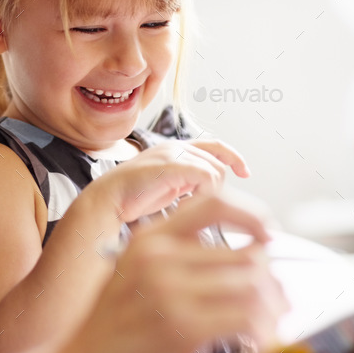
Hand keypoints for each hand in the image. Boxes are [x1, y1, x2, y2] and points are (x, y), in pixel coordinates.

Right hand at [52, 194, 287, 352]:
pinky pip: (246, 319)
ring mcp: (169, 290)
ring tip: (271, 328)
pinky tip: (258, 347)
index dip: (252, 215)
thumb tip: (241, 261)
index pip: (213, 202)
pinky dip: (263, 333)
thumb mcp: (134, 279)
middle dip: (272, 282)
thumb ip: (176, 262)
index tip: (269, 238)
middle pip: (246, 254)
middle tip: (279, 304)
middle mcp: (158, 256)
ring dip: (272, 310)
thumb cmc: (108, 335)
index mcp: (148, 238)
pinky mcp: (181, 328)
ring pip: (253, 286)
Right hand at [89, 140, 250, 223]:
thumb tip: (212, 190)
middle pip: (219, 163)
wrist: (108, 199)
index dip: (234, 157)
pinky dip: (204, 192)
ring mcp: (173, 153)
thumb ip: (188, 181)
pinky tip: (188, 204)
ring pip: (215, 170)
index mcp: (176, 149)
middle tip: (205, 205)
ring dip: (211, 192)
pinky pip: (205, 176)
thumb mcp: (168, 186)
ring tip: (191, 206)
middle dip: (220, 186)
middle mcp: (176, 147)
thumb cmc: (134, 198)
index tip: (245, 172)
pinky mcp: (170, 164)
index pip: (215, 146)